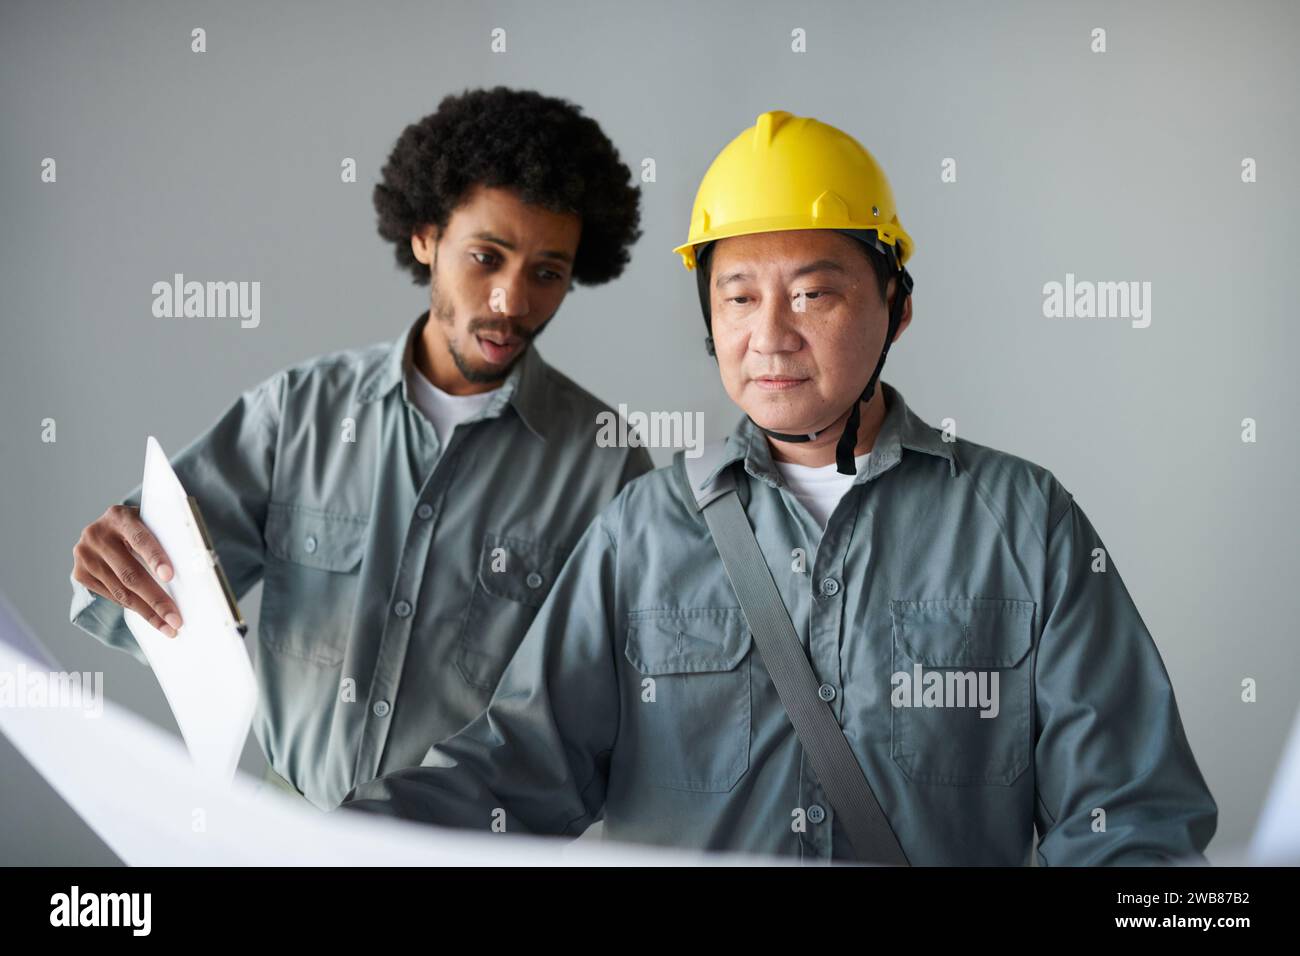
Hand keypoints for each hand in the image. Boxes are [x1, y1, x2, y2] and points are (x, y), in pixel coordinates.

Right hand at [72, 504, 182, 636]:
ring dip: (147, 612)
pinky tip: (151, 618)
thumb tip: (192, 567)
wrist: (104, 527)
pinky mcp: (80, 573)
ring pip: (121, 591)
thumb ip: (162, 537)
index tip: (170, 577)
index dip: (155, 557)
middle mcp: (97, 535)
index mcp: (118, 516)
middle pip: (130, 573)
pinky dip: (134, 608)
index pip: (139, 538)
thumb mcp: (148, 522)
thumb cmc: (138, 527)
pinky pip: (112, 596)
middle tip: (176, 619)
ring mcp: (85, 555)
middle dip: (156, 599)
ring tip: (168, 626)